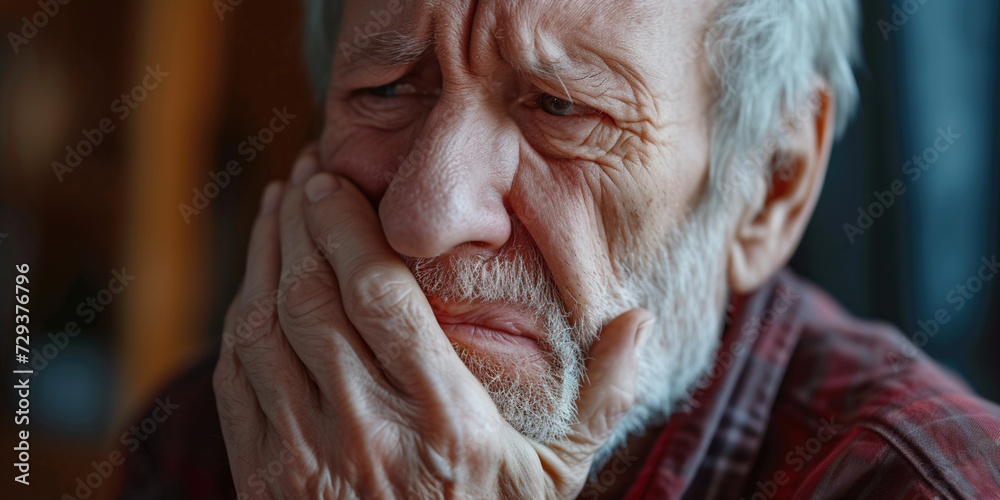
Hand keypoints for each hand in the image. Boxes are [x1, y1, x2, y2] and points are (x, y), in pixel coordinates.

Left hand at [213, 149, 653, 498]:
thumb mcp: (559, 474)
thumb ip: (603, 397)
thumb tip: (642, 320)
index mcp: (444, 422)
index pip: (381, 297)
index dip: (350, 226)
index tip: (335, 181)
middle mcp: (366, 432)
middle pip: (314, 297)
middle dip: (303, 221)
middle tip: (306, 172)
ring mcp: (306, 458)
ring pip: (265, 329)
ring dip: (265, 257)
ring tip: (277, 208)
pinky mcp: (266, 477)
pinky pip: (237, 379)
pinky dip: (240, 317)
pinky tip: (256, 281)